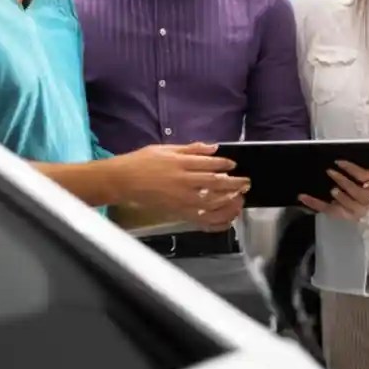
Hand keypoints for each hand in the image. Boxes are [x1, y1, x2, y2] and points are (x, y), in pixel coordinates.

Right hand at [109, 142, 250, 225]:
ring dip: (229, 201)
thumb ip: (191, 149)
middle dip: (235, 184)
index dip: (225, 165)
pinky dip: (217, 221)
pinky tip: (227, 219)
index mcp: (180, 164)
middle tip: (246, 183)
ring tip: (240, 198)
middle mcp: (182, 182)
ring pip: (212, 203)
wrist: (121, 181)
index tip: (234, 166)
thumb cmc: (141, 162)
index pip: (210, 164)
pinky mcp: (177, 213)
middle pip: (215, 184)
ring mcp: (180, 200)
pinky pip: (201, 220)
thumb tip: (213, 147)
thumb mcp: (165, 149)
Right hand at [298, 164, 368, 220]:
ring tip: (330, 172)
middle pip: (351, 211)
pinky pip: (366, 177)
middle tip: (321, 190)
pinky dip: (350, 170)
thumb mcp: (362, 180)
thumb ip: (346, 186)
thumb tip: (323, 184)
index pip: (339, 212)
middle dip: (333, 202)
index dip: (319, 206)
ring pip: (361, 195)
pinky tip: (340, 163)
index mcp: (363, 204)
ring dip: (344, 184)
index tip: (302, 197)